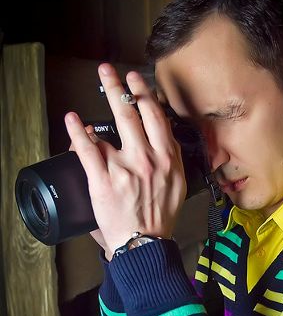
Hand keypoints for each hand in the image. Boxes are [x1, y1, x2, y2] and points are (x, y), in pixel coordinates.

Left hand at [64, 64, 186, 256]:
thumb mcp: (177, 183)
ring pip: (111, 127)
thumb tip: (160, 139)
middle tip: (109, 71)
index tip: (136, 81)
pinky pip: (87, 150)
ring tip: (97, 86)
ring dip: (104, 102)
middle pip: (132, 113)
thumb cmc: (160, 217)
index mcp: (167, 158)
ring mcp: (124, 168)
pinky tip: (72, 119)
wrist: (145, 244)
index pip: (156, 118)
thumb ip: (170, 158)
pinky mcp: (103, 181)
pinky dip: (78, 132)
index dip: (145, 95)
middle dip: (120, 87)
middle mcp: (147, 159)